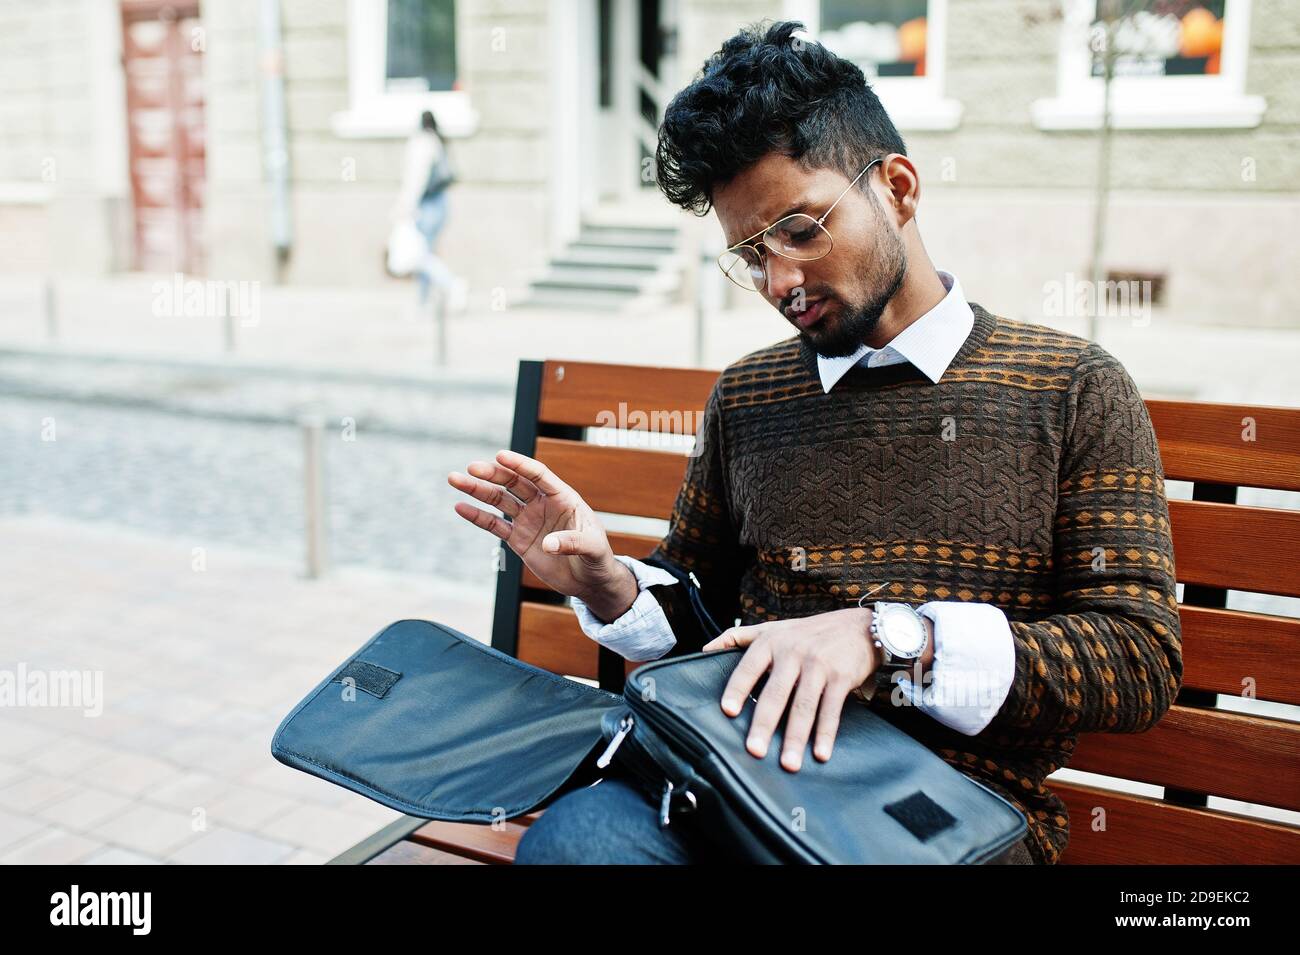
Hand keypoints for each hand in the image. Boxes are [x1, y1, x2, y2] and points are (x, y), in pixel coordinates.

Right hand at [447, 449, 634, 615]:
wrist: (589, 581)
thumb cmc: (597, 559)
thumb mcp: (593, 548)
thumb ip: (573, 543)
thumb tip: (549, 543)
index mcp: (563, 498)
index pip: (539, 475)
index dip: (520, 465)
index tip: (500, 456)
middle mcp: (542, 504)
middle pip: (514, 483)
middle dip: (493, 474)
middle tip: (471, 468)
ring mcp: (528, 520)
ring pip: (500, 500)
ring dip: (478, 490)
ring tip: (455, 479)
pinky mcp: (518, 539)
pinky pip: (495, 524)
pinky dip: (477, 516)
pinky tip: (460, 507)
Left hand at [700, 608, 877, 771]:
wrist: (859, 626)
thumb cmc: (809, 632)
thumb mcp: (773, 629)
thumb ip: (738, 637)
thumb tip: (704, 650)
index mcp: (771, 642)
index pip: (749, 667)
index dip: (737, 689)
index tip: (727, 711)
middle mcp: (793, 652)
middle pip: (775, 693)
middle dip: (764, 724)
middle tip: (754, 750)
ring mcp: (818, 665)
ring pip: (803, 706)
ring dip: (795, 737)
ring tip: (788, 764)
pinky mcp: (841, 677)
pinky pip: (830, 710)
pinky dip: (825, 733)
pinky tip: (820, 754)